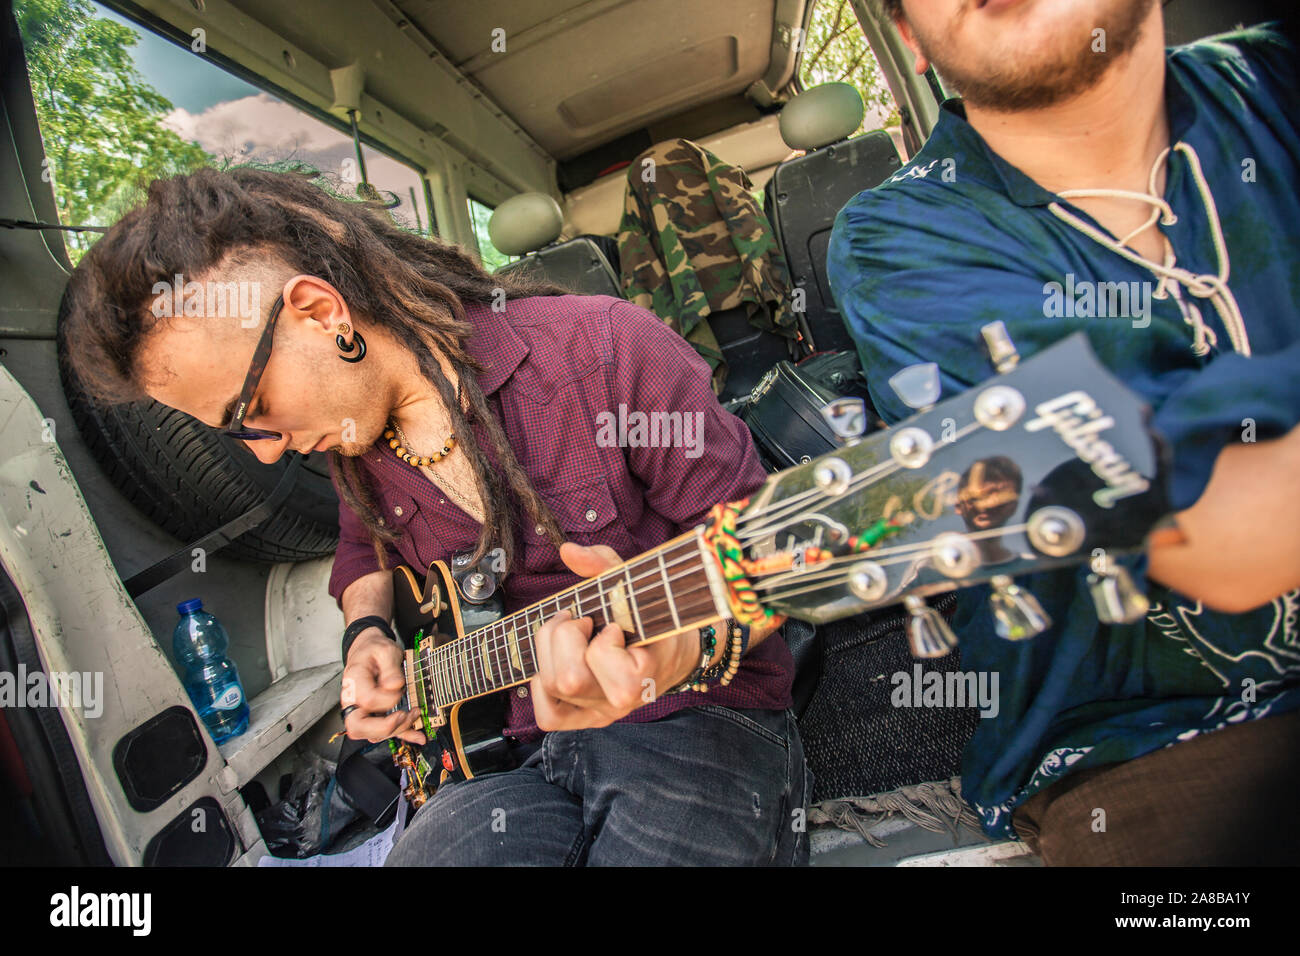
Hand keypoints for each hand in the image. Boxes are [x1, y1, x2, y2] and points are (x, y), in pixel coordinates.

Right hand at [340, 629, 426, 744]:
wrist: (368, 651)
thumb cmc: (374, 651)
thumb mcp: (385, 650)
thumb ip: (390, 668)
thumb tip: (395, 685)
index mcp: (354, 682)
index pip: (368, 700)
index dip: (388, 698)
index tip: (400, 686)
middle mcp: (353, 701)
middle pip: (358, 727)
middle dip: (385, 727)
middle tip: (404, 715)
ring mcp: (362, 711)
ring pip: (373, 734)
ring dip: (397, 729)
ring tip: (415, 714)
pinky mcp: (374, 716)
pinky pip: (385, 732)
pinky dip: (403, 735)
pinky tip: (419, 736)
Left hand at [531, 543, 702, 730]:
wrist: (678, 650)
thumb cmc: (654, 611)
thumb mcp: (637, 582)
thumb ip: (604, 564)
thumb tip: (568, 551)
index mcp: (645, 673)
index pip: (604, 662)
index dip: (602, 637)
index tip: (615, 625)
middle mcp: (623, 700)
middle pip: (567, 679)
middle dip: (565, 637)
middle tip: (583, 621)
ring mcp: (604, 712)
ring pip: (553, 688)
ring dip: (551, 650)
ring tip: (572, 633)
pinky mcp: (587, 718)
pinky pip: (548, 716)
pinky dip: (540, 688)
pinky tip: (556, 662)